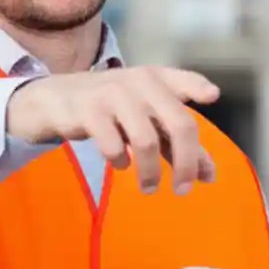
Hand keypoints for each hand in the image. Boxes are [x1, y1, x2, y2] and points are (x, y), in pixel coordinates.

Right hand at [6, 66, 220, 193]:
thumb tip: (209, 175)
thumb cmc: (112, 110)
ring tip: (149, 187)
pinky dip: (120, 161)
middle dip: (186, 163)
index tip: (212, 97)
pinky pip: (113, 145)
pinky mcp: (89, 111)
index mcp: (156, 79)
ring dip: (151, 171)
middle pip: (178, 124)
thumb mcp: (145, 116)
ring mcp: (114, 94)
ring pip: (146, 141)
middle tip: (183, 189)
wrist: (56, 99)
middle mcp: (140, 82)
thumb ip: (176, 140)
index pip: (181, 79)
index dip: (197, 87)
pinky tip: (120, 164)